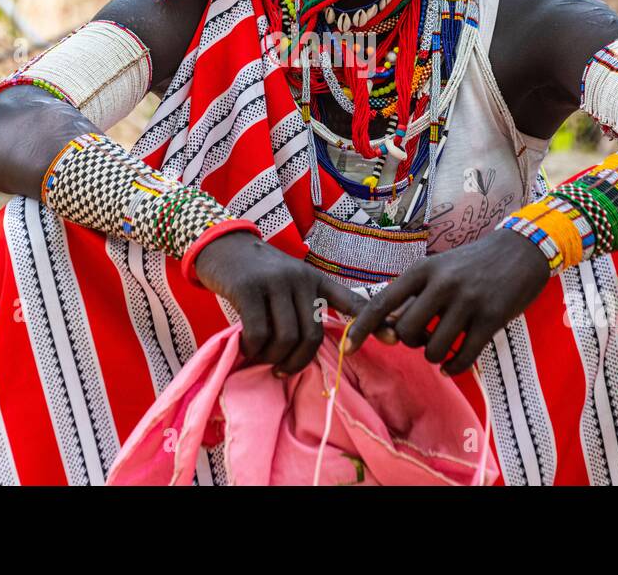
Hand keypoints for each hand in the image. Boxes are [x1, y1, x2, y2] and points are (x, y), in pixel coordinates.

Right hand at [194, 231, 367, 374]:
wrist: (222, 246)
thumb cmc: (257, 273)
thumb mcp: (290, 281)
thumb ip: (306, 305)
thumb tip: (312, 345)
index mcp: (316, 279)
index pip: (352, 301)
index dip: (374, 323)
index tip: (396, 340)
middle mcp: (301, 278)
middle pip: (311, 335)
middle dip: (297, 361)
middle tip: (282, 370)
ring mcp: (275, 282)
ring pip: (286, 338)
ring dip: (273, 359)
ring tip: (262, 358)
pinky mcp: (249, 288)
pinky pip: (259, 333)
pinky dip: (253, 349)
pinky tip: (246, 348)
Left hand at [343, 229, 551, 375]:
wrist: (521, 250)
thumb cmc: (473, 263)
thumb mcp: (439, 267)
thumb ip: (415, 293)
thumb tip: (386, 325)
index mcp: (423, 270)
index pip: (383, 302)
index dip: (362, 328)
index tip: (347, 348)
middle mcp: (442, 283)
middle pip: (407, 332)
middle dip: (412, 342)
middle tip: (425, 337)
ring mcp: (468, 301)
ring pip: (434, 348)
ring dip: (434, 355)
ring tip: (443, 346)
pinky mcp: (491, 319)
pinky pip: (463, 357)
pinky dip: (454, 367)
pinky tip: (453, 363)